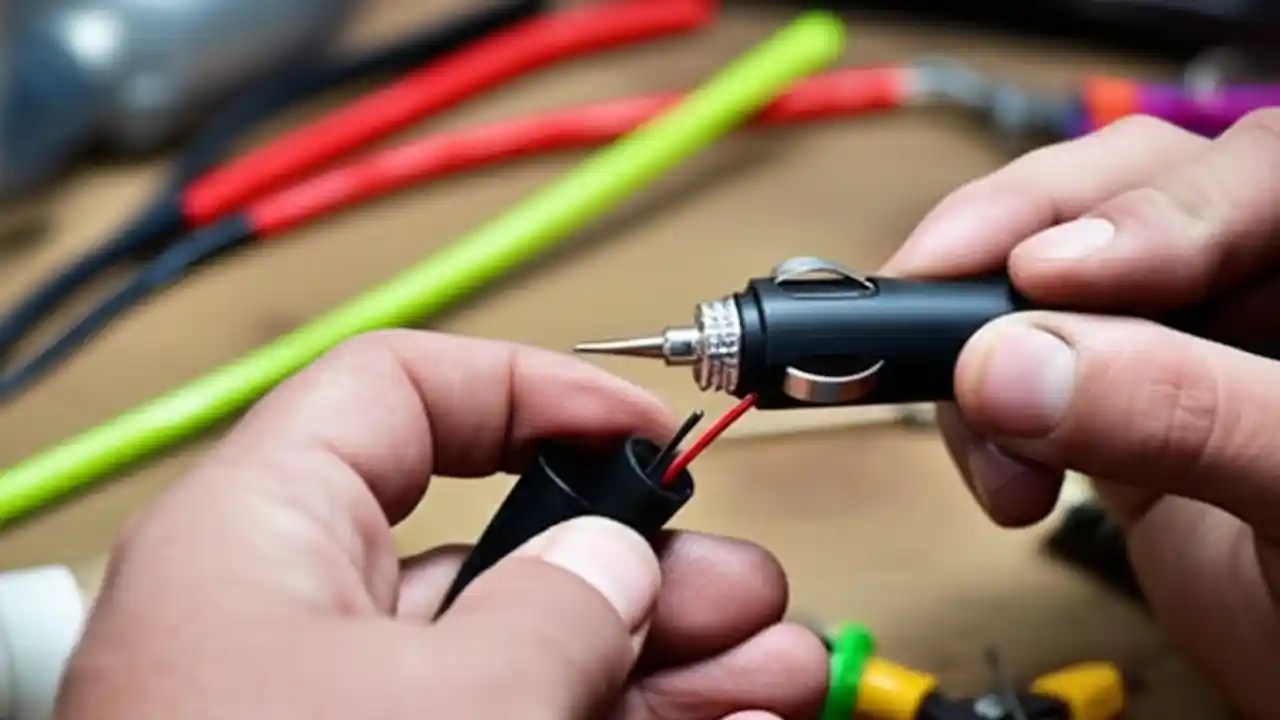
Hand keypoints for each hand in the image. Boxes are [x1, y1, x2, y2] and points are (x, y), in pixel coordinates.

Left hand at [55, 332, 825, 719]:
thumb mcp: (458, 700)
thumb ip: (555, 605)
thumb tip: (607, 562)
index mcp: (259, 543)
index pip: (394, 397)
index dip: (529, 391)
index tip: (636, 428)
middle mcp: (292, 628)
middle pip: (489, 548)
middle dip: (636, 565)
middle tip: (736, 589)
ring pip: (519, 655)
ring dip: (658, 661)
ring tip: (771, 671)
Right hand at [882, 111, 1279, 716]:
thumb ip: (1184, 413)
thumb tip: (1013, 362)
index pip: (1251, 173)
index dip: (1147, 207)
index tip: (1048, 272)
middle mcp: (1259, 281)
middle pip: (1126, 194)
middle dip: (1021, 245)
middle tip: (936, 293)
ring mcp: (1187, 341)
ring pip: (1052, 279)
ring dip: (986, 346)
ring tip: (986, 433)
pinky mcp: (1125, 403)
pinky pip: (1026, 368)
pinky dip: (984, 416)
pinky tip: (1005, 478)